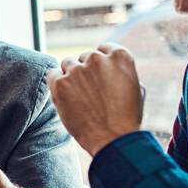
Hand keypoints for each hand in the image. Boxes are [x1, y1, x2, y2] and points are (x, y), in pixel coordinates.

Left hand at [48, 43, 143, 157]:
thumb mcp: (135, 88)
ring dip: (71, 76)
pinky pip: (52, 74)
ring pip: (68, 64)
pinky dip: (56, 83)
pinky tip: (65, 96)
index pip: (104, 48)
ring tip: (79, 97)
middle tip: (90, 93)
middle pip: (84, 57)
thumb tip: (109, 64)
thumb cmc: (127, 117)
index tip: (100, 76)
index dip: (101, 63)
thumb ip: (120, 71)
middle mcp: (98, 59)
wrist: (112, 139)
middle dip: (86, 71)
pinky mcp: (60, 83)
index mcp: (120, 56)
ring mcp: (77, 70)